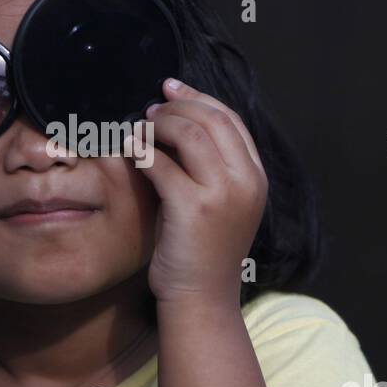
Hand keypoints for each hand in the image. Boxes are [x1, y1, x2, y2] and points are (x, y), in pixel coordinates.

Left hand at [128, 77, 267, 304]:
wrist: (200, 298)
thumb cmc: (201, 251)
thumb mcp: (219, 203)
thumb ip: (211, 166)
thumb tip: (178, 121)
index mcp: (256, 177)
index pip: (231, 119)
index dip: (199, 97)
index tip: (171, 88)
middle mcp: (247, 181)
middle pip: (211, 119)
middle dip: (176, 107)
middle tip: (150, 110)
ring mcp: (223, 194)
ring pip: (189, 134)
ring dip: (158, 125)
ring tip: (138, 128)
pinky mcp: (194, 208)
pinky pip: (162, 163)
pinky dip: (142, 151)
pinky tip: (130, 151)